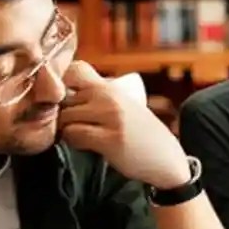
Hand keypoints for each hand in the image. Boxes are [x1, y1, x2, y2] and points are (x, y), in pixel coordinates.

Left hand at [58, 61, 191, 189]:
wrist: (166, 158)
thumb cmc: (141, 134)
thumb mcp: (124, 106)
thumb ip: (101, 98)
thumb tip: (64, 96)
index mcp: (113, 88)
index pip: (75, 70)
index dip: (63, 83)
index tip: (66, 99)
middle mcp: (111, 98)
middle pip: (64, 99)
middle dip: (64, 113)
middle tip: (75, 126)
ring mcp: (111, 118)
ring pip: (66, 117)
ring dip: (67, 130)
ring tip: (81, 137)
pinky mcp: (110, 139)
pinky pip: (74, 135)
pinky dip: (73, 142)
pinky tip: (85, 145)